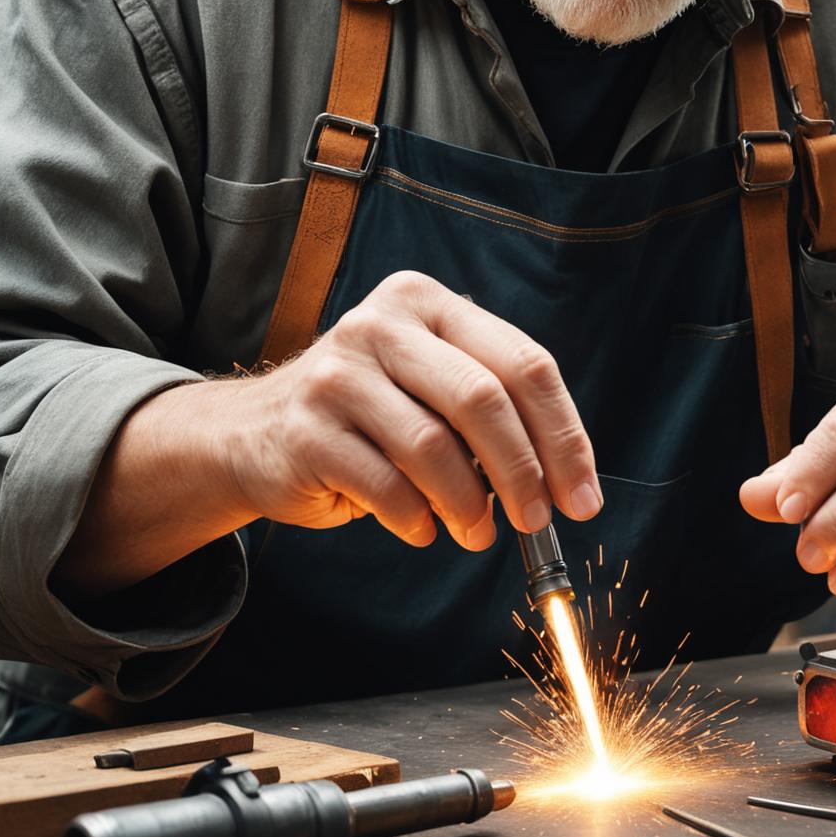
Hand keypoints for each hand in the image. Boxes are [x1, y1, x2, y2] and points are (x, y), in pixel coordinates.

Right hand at [223, 270, 601, 552]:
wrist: (252, 433)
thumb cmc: (369, 416)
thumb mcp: (430, 386)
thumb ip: (492, 411)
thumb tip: (567, 483)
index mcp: (426, 303)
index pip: (522, 362)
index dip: (564, 435)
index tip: (583, 495)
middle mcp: (381, 325)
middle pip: (483, 399)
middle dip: (525, 472)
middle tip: (539, 522)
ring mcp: (338, 374)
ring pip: (435, 447)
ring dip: (470, 506)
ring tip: (477, 533)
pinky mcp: (306, 428)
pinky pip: (387, 487)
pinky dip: (418, 520)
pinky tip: (422, 528)